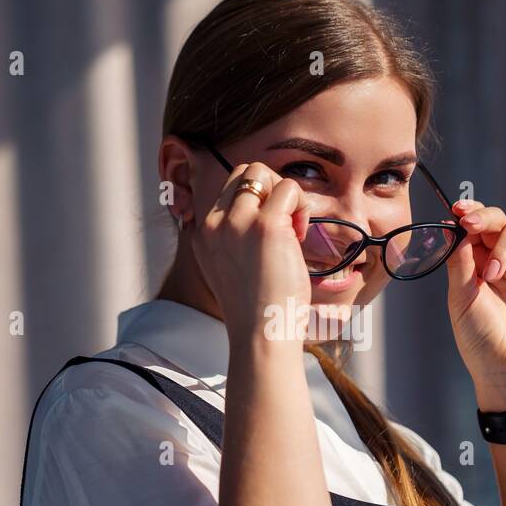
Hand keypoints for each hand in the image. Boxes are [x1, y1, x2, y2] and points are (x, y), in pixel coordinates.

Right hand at [188, 161, 312, 341]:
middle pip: (245, 172)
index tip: (269, 234)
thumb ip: (235, 239)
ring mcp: (238, 222)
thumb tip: (265, 212)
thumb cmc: (257, 309)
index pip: (230, 188)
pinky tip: (300, 235)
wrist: (261, 333)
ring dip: (286, 196)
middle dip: (270, 190)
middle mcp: (216, 223)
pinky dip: (301, 205)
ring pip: (264, 173)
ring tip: (293, 230)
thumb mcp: (230, 267)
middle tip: (284, 225)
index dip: (257, 201)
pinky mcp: (266, 226)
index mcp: (204, 232)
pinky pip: (290, 189)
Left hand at [443, 197, 505, 409]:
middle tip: (469, 223)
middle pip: (498, 222)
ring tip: (492, 274)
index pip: (476, 228)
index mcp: (479, 264)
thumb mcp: (460, 297)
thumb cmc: (479, 339)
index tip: (457, 210)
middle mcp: (505, 261)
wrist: (505, 369)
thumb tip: (456, 227)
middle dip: (483, 219)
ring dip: (503, 244)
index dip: (468, 214)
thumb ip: (460, 262)